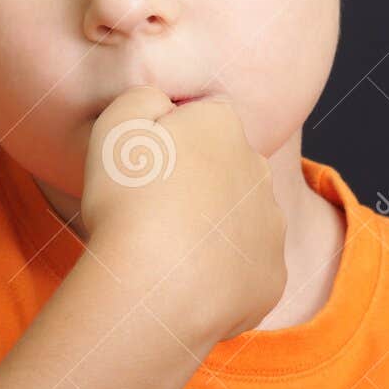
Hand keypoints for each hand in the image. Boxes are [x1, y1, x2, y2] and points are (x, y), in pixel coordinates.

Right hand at [80, 85, 287, 345]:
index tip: (146, 169)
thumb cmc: (128, 203)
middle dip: (200, 181)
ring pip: (241, 217)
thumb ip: (143, 99)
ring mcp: (272, 225)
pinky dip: (223, 273)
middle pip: (227, 167)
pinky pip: (247, 267)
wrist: (155, 289)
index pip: (204, 117)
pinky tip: (189, 282)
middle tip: (153, 212)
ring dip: (214, 227)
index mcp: (223, 126)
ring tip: (169, 252)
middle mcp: (260, 169)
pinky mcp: (273, 275)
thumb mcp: (115, 127)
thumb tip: (164, 104)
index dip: (173, 139)